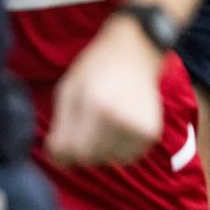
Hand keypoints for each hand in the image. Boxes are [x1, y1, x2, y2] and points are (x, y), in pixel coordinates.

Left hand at [45, 17, 163, 165]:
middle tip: (85, 127)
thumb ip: (59, 125)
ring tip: (105, 124)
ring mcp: (137, 126)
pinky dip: (121, 148)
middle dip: (81, 148)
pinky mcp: (151, 132)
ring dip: (102, 149)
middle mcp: (117, 117)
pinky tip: (121, 126)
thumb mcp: (68, 89)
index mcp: (93, 105)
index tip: (60, 143)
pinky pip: (128, 157)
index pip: (69, 151)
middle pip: (88, 158)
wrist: (136, 50)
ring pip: (108, 159)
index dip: (59, 153)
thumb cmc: (96, 69)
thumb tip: (58, 158)